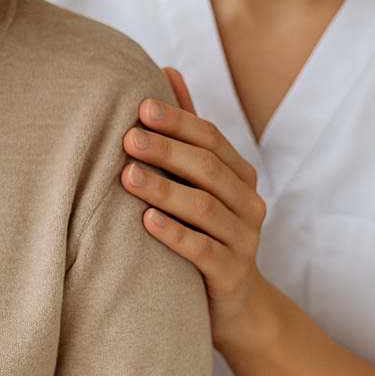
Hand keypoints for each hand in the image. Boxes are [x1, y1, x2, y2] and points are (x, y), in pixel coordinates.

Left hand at [120, 67, 269, 348]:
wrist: (234, 306)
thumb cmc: (204, 229)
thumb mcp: (199, 181)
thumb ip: (187, 131)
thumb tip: (166, 69)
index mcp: (239, 174)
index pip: (211, 139)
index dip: (178, 121)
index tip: (141, 106)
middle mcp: (248, 203)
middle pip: (208, 169)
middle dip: (167, 151)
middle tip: (127, 138)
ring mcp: (244, 241)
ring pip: (206, 208)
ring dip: (165, 190)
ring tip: (127, 176)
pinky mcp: (231, 275)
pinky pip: (204, 251)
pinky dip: (175, 235)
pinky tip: (146, 222)